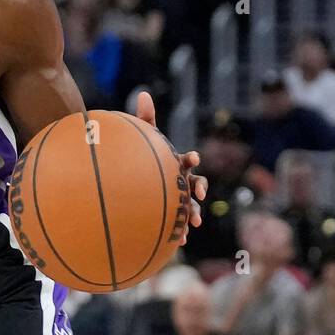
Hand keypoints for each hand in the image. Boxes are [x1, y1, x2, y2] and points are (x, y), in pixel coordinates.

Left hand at [135, 91, 206, 240]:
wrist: (135, 183)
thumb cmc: (143, 158)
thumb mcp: (144, 139)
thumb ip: (145, 119)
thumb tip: (143, 93)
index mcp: (177, 165)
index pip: (187, 161)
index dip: (191, 160)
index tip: (191, 158)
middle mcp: (181, 182)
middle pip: (195, 185)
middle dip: (199, 190)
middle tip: (199, 195)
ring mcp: (178, 199)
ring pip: (190, 207)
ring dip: (193, 213)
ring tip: (193, 222)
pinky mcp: (171, 216)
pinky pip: (178, 225)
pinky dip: (179, 232)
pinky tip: (179, 242)